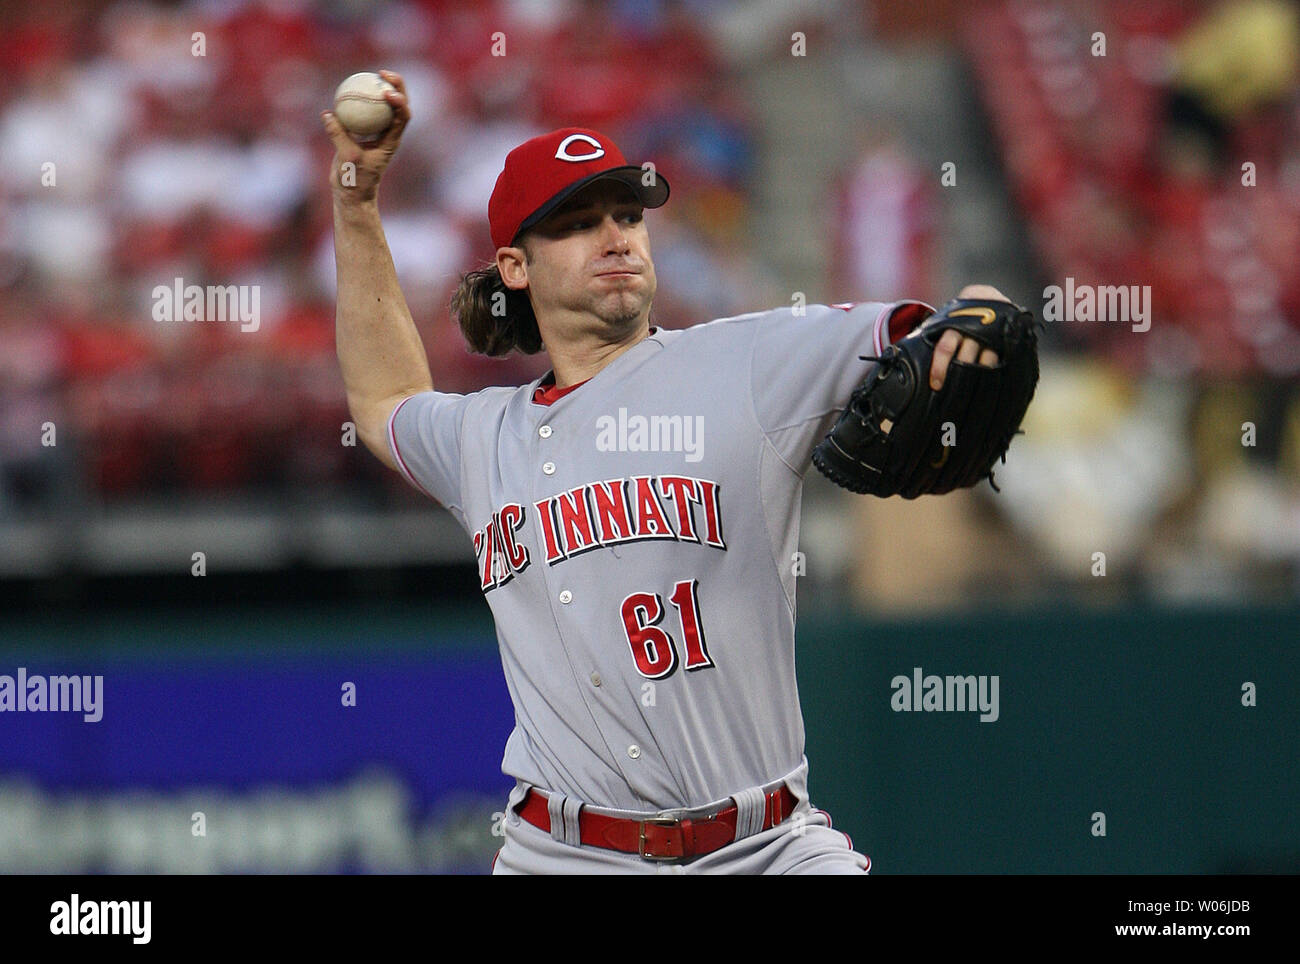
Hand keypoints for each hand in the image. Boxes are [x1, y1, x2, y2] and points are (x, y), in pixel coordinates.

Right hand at [321, 69, 411, 204]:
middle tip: (382, 72)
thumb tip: (328, 114)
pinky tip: (347, 89)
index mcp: (391, 141)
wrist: (351, 194)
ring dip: (379, 89)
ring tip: (369, 73)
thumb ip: (338, 135)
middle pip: (398, 105)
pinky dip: (358, 100)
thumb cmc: (354, 180)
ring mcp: (377, 133)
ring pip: (382, 106)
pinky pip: (363, 112)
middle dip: (396, 86)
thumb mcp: (347, 157)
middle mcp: (388, 135)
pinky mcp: (363, 133)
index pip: (402, 117)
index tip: (386, 92)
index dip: (399, 101)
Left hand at [929, 284, 1006, 389]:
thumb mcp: (945, 320)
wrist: (986, 296)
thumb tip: (902, 354)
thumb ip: (933, 335)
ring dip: (976, 378)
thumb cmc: (959, 314)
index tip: (935, 385)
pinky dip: (992, 372)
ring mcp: (987, 335)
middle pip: (964, 359)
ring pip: (982, 362)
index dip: (939, 368)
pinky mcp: (1000, 339)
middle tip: (953, 396)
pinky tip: (988, 383)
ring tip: (971, 394)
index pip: (944, 349)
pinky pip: (997, 360)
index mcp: (951, 327)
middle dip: (958, 378)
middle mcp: (969, 331)